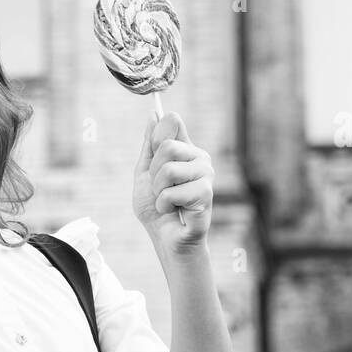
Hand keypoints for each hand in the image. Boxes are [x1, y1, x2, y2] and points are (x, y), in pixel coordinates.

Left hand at [133, 110, 213, 256]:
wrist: (164, 238)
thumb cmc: (156, 208)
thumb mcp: (145, 172)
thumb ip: (150, 145)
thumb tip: (154, 114)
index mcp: (186, 150)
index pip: (173, 121)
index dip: (157, 136)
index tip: (155, 154)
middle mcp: (200, 158)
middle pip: (166, 146)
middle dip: (153, 173)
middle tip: (160, 189)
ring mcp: (206, 175)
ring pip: (168, 170)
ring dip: (159, 192)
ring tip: (168, 202)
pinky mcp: (206, 194)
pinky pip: (173, 192)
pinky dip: (165, 205)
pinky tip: (175, 211)